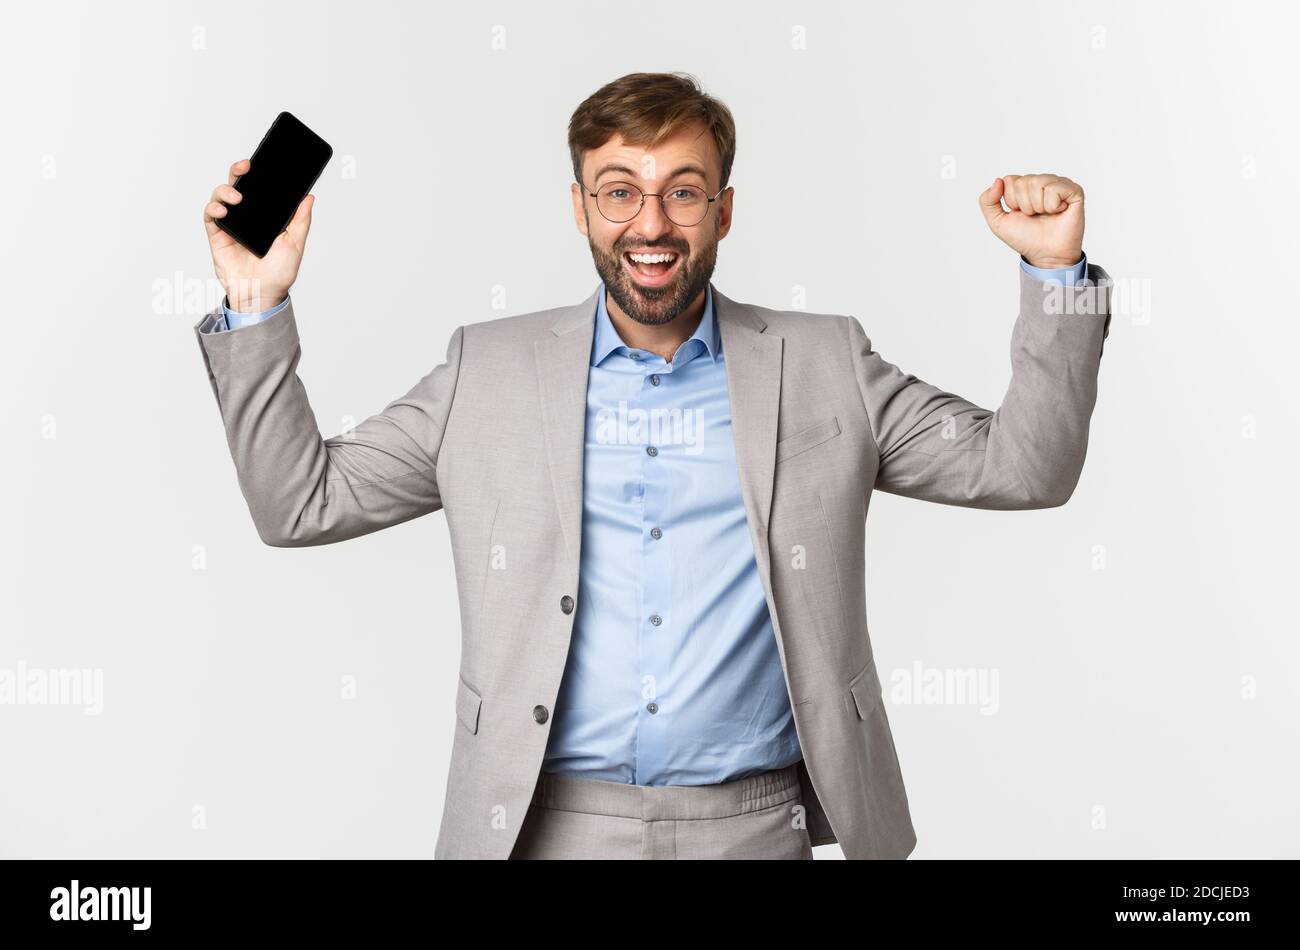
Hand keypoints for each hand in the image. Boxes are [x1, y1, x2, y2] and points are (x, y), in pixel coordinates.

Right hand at [203, 158, 314, 310]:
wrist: (262, 295)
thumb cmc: (279, 273)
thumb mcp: (295, 243)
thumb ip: (300, 220)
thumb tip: (309, 197)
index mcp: (264, 217)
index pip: (259, 189)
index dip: (258, 173)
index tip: (262, 162)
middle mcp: (246, 217)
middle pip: (238, 185)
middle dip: (238, 171)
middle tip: (246, 167)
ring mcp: (231, 225)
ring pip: (221, 196)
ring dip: (226, 190)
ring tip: (237, 197)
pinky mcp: (217, 235)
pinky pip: (210, 215)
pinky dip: (214, 208)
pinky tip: (224, 210)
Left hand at [978, 173, 1083, 268]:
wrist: (1045, 255)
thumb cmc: (1025, 238)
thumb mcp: (997, 222)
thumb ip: (987, 201)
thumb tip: (997, 180)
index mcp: (1024, 186)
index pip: (1009, 179)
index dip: (1011, 201)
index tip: (1020, 213)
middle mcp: (1042, 182)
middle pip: (1023, 181)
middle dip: (1024, 204)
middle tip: (1034, 216)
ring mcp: (1059, 185)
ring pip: (1038, 182)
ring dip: (1037, 206)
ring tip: (1045, 215)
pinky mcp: (1074, 191)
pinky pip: (1055, 189)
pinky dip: (1052, 205)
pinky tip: (1058, 212)